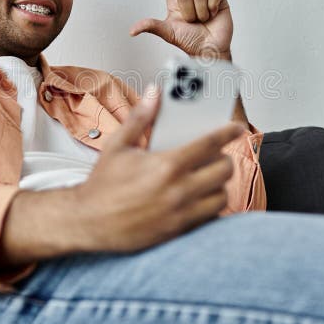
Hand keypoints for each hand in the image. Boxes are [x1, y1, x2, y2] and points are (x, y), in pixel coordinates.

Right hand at [74, 87, 242, 251]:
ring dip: (218, 185)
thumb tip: (153, 93)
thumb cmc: (102, 185)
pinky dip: (209, 207)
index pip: (210, 144)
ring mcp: (181, 213)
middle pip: (223, 171)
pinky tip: (198, 200)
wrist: (88, 223)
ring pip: (221, 196)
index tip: (236, 128)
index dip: (228, 133)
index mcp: (167, 165)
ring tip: (206, 178)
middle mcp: (179, 190)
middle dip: (223, 160)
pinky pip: (209, 218)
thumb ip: (140, 118)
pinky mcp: (178, 231)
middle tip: (215, 156)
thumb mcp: (118, 146)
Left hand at [130, 0, 232, 58]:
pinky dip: (212, 6)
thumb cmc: (190, 43)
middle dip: (188, 12)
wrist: (210, 50)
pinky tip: (214, 15)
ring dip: (200, 12)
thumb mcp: (168, 33)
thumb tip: (132, 31)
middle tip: (193, 23)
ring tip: (204, 22)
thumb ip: (151, 27)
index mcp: (175, 3)